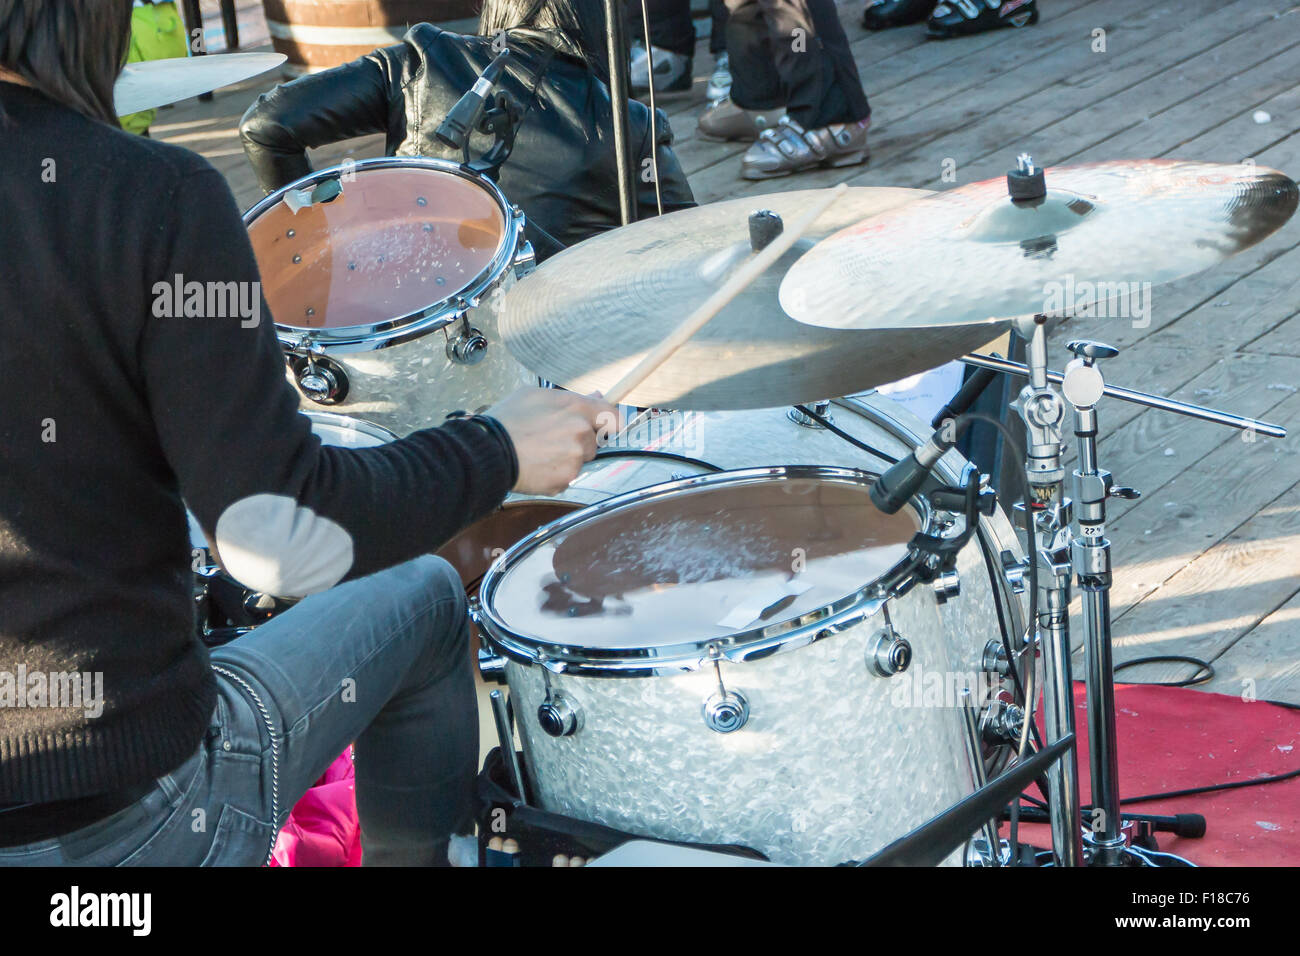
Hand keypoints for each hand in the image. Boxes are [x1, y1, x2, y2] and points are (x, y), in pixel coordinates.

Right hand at [486, 388, 617, 495]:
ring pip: (579, 460)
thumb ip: (571, 397)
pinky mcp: (565, 480)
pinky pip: (566, 477)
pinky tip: (536, 466)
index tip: (604, 427)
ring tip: (539, 453)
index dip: (609, 423)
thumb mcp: (535, 396)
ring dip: (567, 459)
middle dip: (580, 442)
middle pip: (594, 442)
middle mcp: (581, 434)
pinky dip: (555, 474)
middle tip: (552, 440)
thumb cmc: (507, 421)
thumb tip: (597, 397)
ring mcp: (574, 459)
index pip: (613, 417)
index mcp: (577, 409)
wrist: (488, 451)